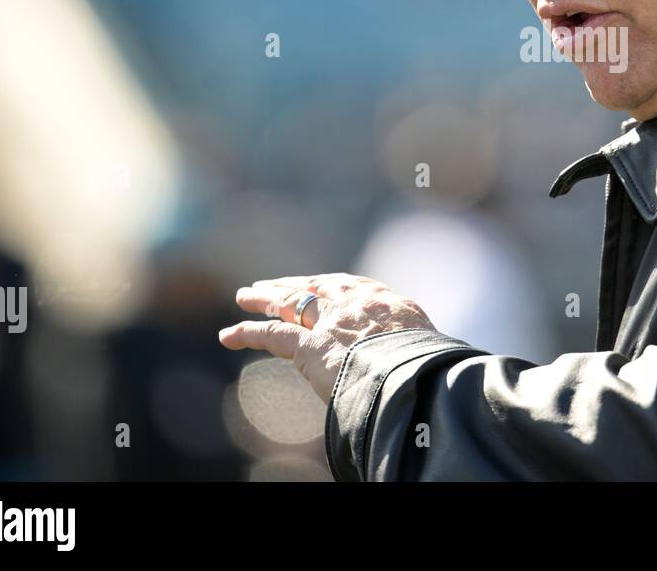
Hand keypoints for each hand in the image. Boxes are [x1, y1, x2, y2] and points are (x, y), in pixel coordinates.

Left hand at [218, 273, 437, 401]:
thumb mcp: (426, 345)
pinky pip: (272, 335)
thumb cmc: (428, 365)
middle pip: (316, 287)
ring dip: (264, 299)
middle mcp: (354, 304)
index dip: (329, 285)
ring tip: (244, 295)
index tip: (318, 284)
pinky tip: (228, 335)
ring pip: (289, 303)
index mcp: (385, 302)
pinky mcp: (308, 346)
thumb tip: (416, 354)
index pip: (351, 287)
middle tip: (273, 283)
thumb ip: (410, 343)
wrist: (414, 371)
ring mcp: (329, 322)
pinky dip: (248, 333)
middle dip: (293, 285)